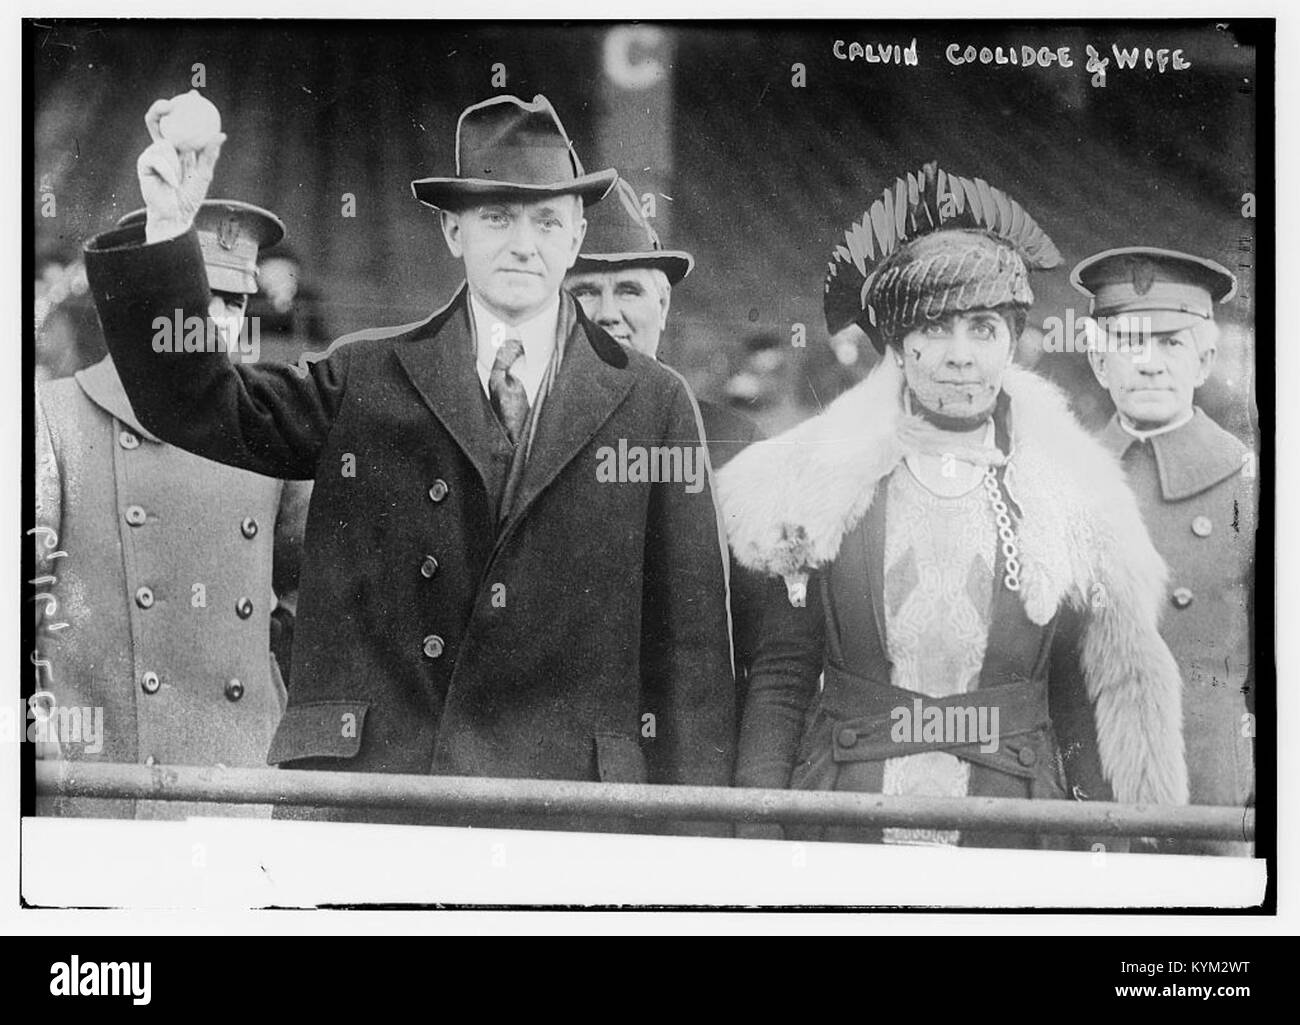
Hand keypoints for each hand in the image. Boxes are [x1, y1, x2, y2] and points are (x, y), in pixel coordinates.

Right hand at [136, 99, 225, 242]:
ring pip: (163, 144)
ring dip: (175, 163)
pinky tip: (172, 181)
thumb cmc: (190, 196)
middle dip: (160, 107)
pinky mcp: (144, 163)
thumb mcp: (204, 173)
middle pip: (157, 119)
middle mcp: (163, 146)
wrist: (176, 214)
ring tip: (179, 179)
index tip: (194, 95)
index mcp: (178, 146)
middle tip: (171, 105)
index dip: (185, 105)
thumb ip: (210, 153)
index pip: (179, 121)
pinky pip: (157, 159)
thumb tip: (221, 134)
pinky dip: (169, 171)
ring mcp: (152, 153)